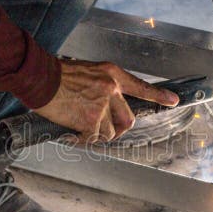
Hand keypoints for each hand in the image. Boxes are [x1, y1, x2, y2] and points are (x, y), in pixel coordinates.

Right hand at [33, 59, 178, 142]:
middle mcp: (111, 89)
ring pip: (110, 132)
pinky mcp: (90, 120)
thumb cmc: (57, 75)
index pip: (141, 86)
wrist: (39, 77)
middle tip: (103, 128)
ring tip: (79, 123)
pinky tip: (73, 130)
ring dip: (96, 133)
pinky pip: (94, 138)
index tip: (173, 100)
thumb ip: (103, 86)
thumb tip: (110, 105)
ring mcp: (102, 105)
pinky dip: (84, 138)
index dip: (159, 96)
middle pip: (128, 119)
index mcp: (112, 74)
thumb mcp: (87, 72)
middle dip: (118, 129)